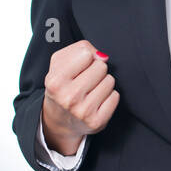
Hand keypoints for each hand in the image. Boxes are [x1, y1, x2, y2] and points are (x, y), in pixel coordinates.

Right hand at [41, 40, 119, 154]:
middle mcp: (68, 97)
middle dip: (96, 70)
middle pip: (101, 67)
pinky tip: (97, 102)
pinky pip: (115, 96)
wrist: (59, 119)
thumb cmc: (62, 84)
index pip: (86, 54)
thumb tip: (102, 56)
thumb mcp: (60, 63)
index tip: (79, 68)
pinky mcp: (96, 122)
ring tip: (90, 91)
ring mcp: (83, 112)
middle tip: (85, 81)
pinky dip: (109, 97)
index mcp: (55, 81)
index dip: (85, 58)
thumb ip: (80, 49)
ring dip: (103, 83)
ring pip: (110, 81)